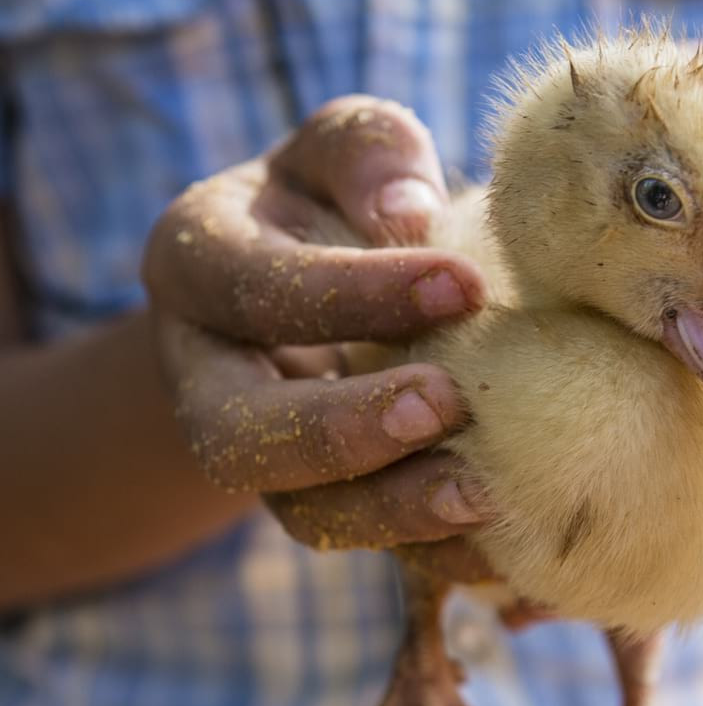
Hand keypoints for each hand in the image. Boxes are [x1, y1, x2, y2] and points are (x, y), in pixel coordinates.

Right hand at [143, 96, 491, 554]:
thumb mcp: (343, 151)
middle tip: (450, 406)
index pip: (257, 288)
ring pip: (299, 513)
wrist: (321, 282)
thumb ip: (368, 155)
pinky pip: (366, 543)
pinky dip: (431, 554)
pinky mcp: (319, 499)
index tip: (468, 285)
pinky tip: (501, 545)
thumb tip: (409, 212)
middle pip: (240, 434)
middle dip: (344, 431)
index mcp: (199, 267)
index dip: (355, 294)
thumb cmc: (339, 201)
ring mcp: (261, 453)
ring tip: (484, 497)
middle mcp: (208, 374)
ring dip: (391, 513)